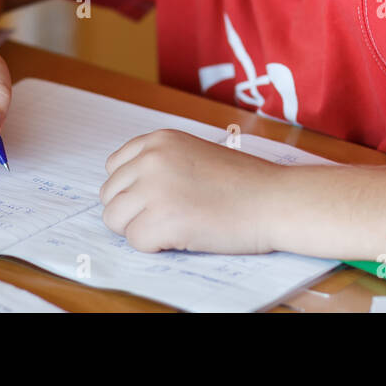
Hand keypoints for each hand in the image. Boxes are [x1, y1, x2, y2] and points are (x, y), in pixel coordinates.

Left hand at [99, 128, 282, 254]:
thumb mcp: (195, 153)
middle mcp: (150, 159)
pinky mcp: (161, 219)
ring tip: (177, 225)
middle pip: (110, 195)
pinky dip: (156, 245)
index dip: (132, 189)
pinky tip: (185, 235)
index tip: (157, 198)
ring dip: (141, 229)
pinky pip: (135, 242)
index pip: (114, 168)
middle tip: (171, 215)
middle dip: (134, 211)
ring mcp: (153, 188)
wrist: (275, 199)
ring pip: (115, 220)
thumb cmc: (244, 182)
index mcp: (159, 139)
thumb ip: (161, 163)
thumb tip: (128, 190)